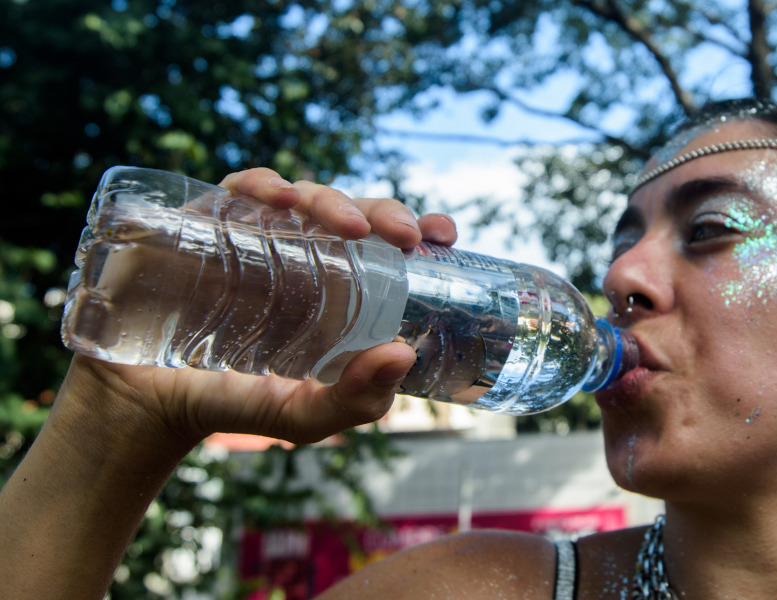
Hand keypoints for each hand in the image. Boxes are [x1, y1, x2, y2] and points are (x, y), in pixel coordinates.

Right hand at [62, 168, 457, 448]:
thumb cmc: (234, 405)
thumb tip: (403, 354)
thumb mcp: (306, 416)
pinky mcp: (206, 226)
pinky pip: (236, 190)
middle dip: (383, 210)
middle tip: (404, 235)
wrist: (147, 407)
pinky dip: (259, 183)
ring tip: (348, 226)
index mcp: (338, 290)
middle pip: (350, 214)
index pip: (385, 246)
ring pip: (302, 196)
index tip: (443, 233)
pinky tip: (274, 197)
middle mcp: (302, 256)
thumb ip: (357, 400)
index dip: (417, 228)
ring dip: (329, 198)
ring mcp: (254, 237)